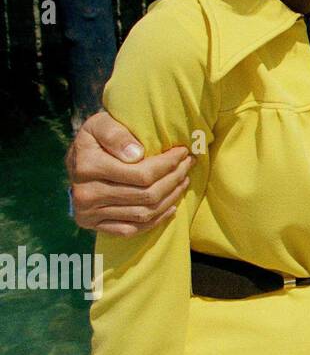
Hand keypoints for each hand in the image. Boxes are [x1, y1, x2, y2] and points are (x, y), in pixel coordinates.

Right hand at [66, 111, 192, 236]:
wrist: (76, 159)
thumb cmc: (96, 137)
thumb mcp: (101, 124)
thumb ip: (116, 135)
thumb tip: (137, 154)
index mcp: (87, 167)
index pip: (142, 174)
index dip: (168, 165)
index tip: (183, 153)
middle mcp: (85, 194)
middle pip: (146, 195)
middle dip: (174, 179)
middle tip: (188, 165)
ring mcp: (87, 213)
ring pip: (143, 214)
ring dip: (170, 198)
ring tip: (183, 182)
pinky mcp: (91, 225)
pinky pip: (131, 230)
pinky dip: (155, 221)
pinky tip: (170, 207)